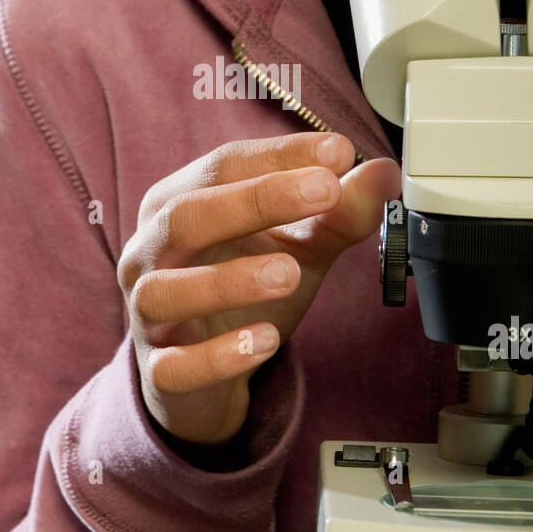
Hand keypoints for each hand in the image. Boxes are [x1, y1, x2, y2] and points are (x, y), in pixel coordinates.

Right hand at [117, 132, 400, 446]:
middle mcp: (150, 252)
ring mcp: (147, 315)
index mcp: (178, 204)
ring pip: (167, 290)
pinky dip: (220, 354)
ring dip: (229, 279)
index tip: (339, 152)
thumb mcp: (297, 248)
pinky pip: (177, 365)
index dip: (280, 156)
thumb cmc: (241, 296)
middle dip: (256, 199)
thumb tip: (385, 174)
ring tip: (289, 272)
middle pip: (188, 215)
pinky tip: (264, 342)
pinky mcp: (160, 373)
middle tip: (324, 190)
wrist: (205, 378)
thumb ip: (338, 213)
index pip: (223, 166)